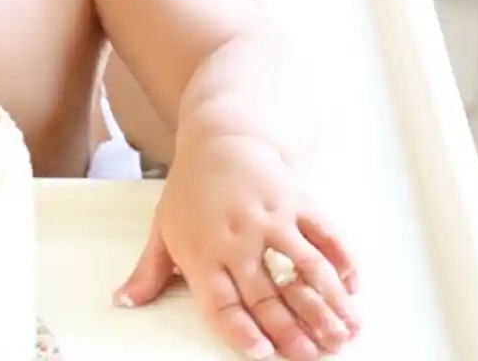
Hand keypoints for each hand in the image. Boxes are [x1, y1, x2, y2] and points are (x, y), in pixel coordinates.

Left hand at [115, 135, 359, 360]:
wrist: (222, 138)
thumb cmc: (190, 190)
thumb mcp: (163, 229)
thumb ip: (149, 272)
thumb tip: (123, 302)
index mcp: (201, 251)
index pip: (222, 303)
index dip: (242, 332)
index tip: (264, 354)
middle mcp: (236, 237)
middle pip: (269, 293)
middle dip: (294, 330)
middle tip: (315, 355)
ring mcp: (271, 218)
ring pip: (306, 268)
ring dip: (329, 304)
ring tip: (346, 333)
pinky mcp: (297, 200)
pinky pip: (326, 235)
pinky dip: (344, 262)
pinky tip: (354, 288)